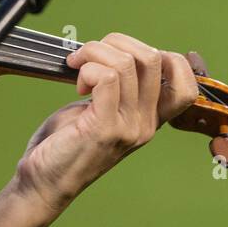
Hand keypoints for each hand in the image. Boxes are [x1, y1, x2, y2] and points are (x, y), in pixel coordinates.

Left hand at [0, 33, 199, 226]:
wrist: (42, 183)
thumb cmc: (64, 143)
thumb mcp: (98, 112)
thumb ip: (114, 88)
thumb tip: (112, 52)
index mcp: (150, 119)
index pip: (185, 80)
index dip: (158, 54)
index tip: (120, 57)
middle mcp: (146, 123)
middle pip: (154, 58)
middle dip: (114, 42)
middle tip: (86, 57)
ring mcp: (128, 126)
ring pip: (127, 62)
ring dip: (94, 52)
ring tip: (76, 67)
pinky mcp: (103, 128)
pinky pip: (106, 77)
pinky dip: (87, 67)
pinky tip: (75, 82)